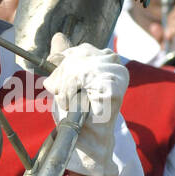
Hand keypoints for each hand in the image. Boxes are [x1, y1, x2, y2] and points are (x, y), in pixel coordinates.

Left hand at [43, 34, 128, 175]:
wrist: (83, 139)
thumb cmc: (77, 113)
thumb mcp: (66, 79)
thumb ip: (64, 58)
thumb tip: (58, 37)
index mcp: (107, 58)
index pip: (80, 50)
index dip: (64, 66)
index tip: (57, 83)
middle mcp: (115, 62)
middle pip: (77, 57)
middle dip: (62, 78)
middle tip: (61, 95)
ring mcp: (116, 73)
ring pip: (77, 67)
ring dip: (65, 86)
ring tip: (66, 101)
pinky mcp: (113, 86)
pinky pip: (80, 78)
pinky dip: (69, 92)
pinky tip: (70, 104)